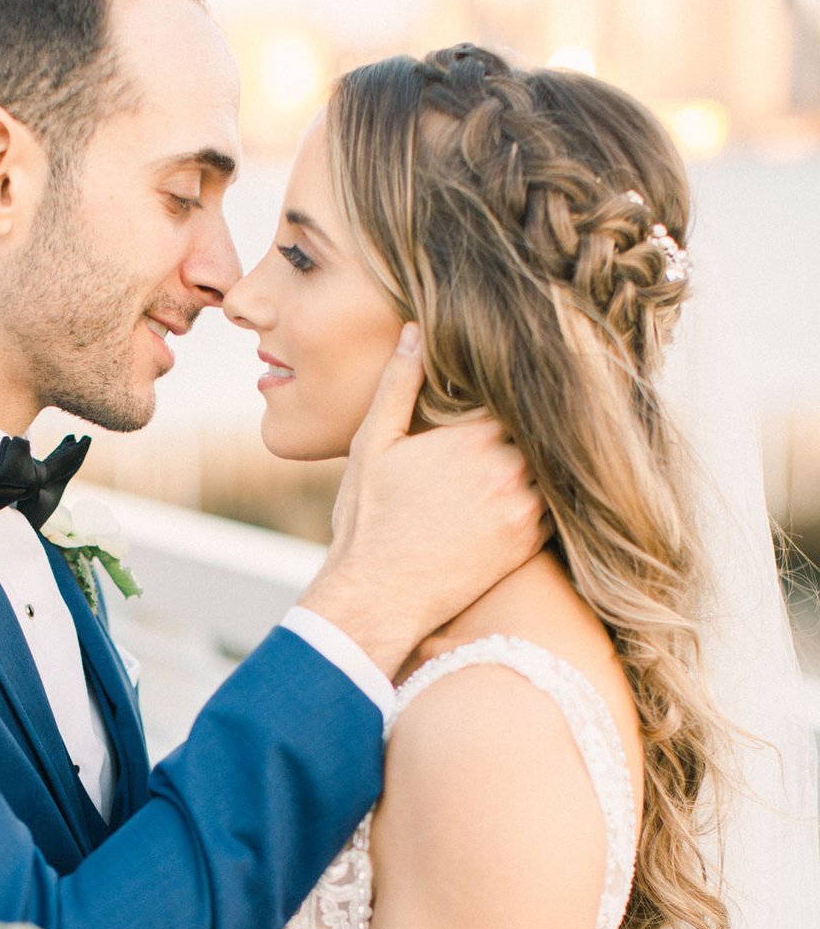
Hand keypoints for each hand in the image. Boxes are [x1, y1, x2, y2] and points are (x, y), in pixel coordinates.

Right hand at [301, 324, 548, 675]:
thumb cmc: (369, 521)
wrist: (378, 598)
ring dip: (546, 452)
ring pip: (555, 463)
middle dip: (533, 415)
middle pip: (541, 424)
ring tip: (543, 439)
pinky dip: (552, 490)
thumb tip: (414, 331)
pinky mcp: (529, 543)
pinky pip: (559, 505)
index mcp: (473, 436)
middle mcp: (508, 468)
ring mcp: (524, 508)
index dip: (513, 381)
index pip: (515, 389)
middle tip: (547, 397)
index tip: (512, 373)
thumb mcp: (374, 445)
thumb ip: (398, 385)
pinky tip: (536, 483)